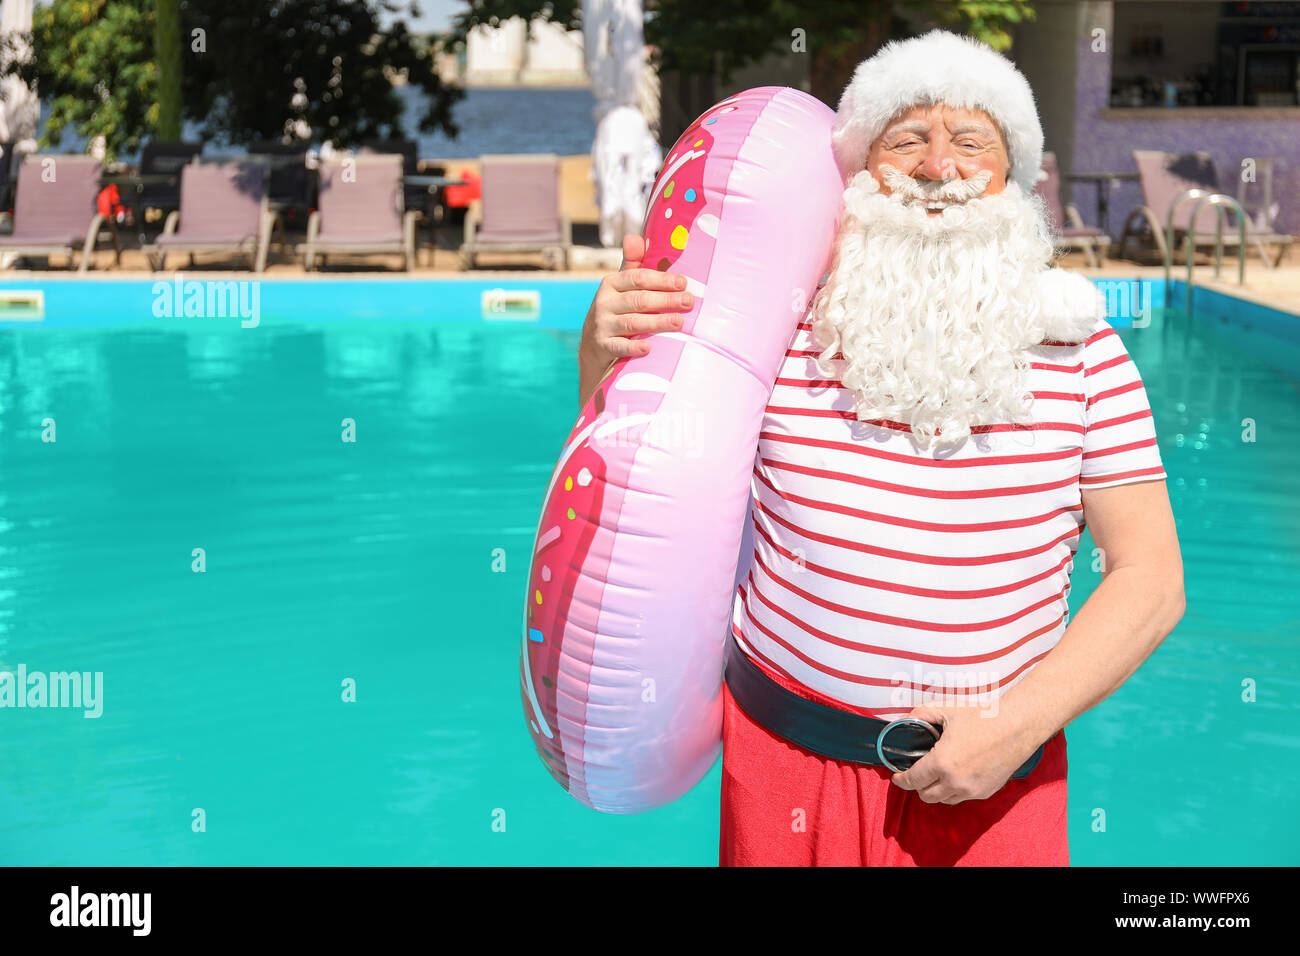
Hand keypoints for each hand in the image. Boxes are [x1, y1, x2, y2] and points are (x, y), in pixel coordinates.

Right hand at [578, 233, 693, 406]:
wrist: (592, 347)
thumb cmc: (616, 310)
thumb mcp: (621, 287)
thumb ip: (632, 265)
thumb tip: (635, 237)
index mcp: (611, 283)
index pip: (638, 278)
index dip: (662, 279)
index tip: (683, 283)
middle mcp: (604, 302)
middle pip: (639, 299)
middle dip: (666, 300)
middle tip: (689, 301)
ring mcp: (602, 325)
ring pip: (632, 322)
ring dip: (657, 322)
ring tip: (679, 322)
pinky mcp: (602, 346)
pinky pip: (619, 347)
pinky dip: (633, 347)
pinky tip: (649, 348)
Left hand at [887, 702, 1042, 803]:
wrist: (1017, 726)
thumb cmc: (983, 716)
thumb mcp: (947, 710)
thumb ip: (920, 714)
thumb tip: (904, 720)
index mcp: (942, 763)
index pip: (912, 780)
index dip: (901, 779)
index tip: (897, 776)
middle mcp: (955, 782)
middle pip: (926, 796)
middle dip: (917, 786)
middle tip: (916, 773)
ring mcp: (972, 790)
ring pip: (944, 800)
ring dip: (936, 791)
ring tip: (935, 775)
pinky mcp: (986, 792)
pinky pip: (963, 797)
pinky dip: (954, 790)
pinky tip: (954, 776)